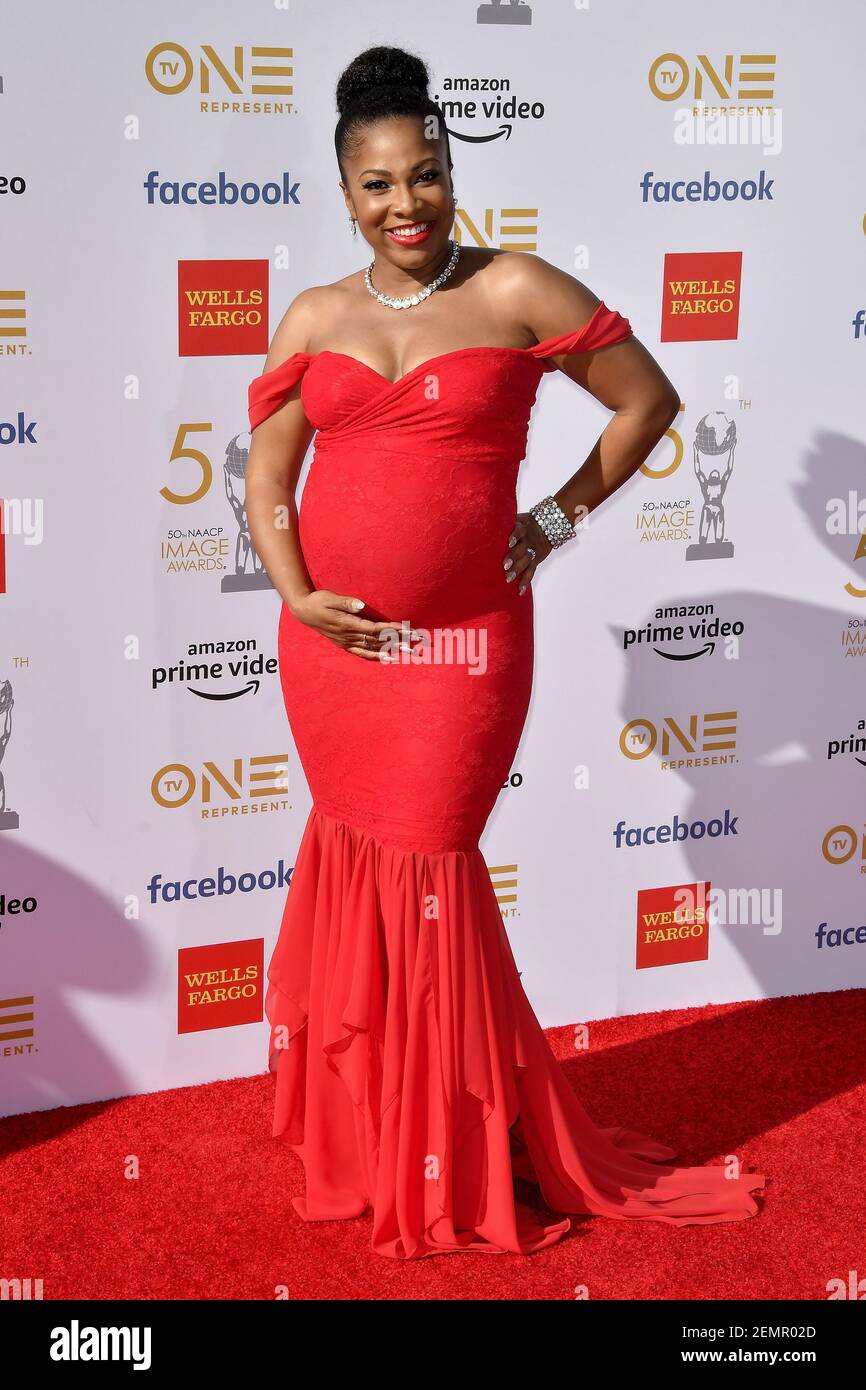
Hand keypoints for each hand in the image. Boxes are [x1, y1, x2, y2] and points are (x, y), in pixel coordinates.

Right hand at [289, 591, 412, 660]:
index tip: (406, 629)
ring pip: (373, 648)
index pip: (374, 629)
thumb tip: (361, 605)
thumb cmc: (318, 601)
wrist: (304, 612)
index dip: (391, 630)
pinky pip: (363, 654)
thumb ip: (346, 602)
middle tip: (417, 642)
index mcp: (346, 624)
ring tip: (409, 652)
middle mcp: (348, 637)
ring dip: (392, 650)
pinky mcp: (345, 645)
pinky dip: (376, 657)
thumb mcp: (330, 597)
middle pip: (378, 641)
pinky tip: (389, 658)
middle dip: (398, 641)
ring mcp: (346, 642)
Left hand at [504, 514, 551, 594]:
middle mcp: (527, 540)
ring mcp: (532, 551)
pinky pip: (531, 572)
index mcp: (522, 528)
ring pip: (526, 561)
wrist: (548, 526)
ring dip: (517, 571)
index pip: (519, 531)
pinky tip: (520, 591)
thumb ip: (504, 524)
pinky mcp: (535, 560)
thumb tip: (479, 525)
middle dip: (514, 557)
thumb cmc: (525, 524)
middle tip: (504, 565)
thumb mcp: (518, 519)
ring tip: (508, 579)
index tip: (509, 543)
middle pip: (522, 549)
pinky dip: (525, 582)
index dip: (515, 536)